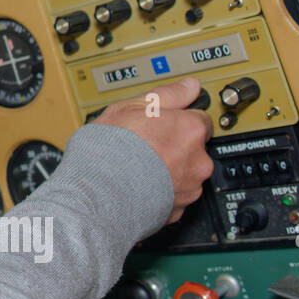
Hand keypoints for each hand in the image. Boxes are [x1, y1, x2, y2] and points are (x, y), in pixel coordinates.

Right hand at [95, 76, 213, 224]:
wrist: (99, 192)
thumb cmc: (111, 149)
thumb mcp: (131, 107)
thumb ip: (166, 95)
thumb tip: (188, 86)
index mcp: (190, 129)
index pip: (200, 118)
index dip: (180, 120)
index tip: (167, 123)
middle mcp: (198, 160)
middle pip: (194, 149)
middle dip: (176, 147)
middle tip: (148, 145)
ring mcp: (190, 187)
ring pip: (185, 175)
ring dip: (169, 171)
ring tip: (140, 168)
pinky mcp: (177, 211)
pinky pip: (174, 198)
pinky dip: (161, 193)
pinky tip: (140, 186)